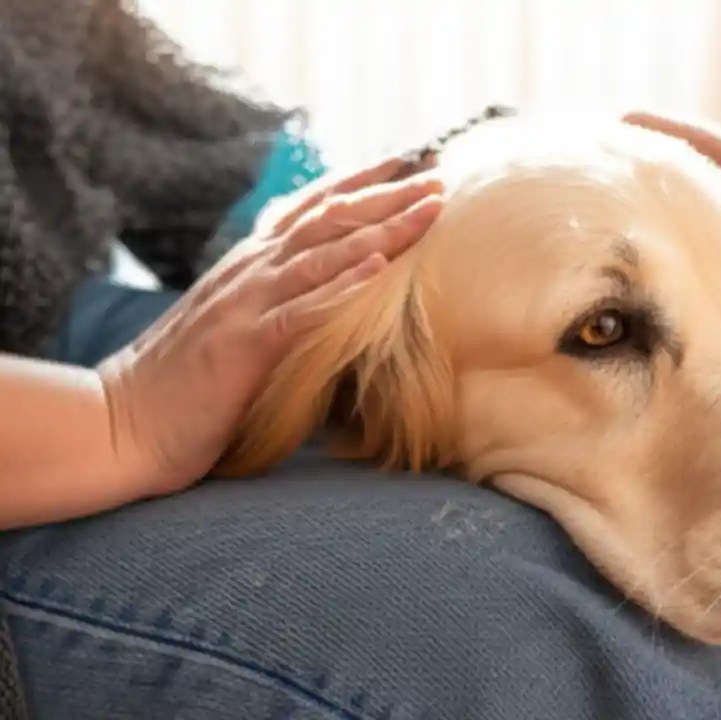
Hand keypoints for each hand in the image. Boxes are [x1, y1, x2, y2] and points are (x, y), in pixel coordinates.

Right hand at [98, 155, 443, 494]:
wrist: (121, 426)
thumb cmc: (184, 388)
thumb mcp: (236, 332)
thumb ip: (276, 307)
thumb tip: (327, 306)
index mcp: (248, 267)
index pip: (311, 209)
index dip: (362, 184)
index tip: (411, 165)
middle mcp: (248, 272)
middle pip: (328, 219)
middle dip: (387, 195)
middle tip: (439, 178)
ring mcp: (244, 304)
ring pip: (321, 252)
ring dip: (381, 228)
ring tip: (427, 209)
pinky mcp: (243, 345)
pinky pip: (301, 309)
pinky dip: (341, 286)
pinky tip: (380, 267)